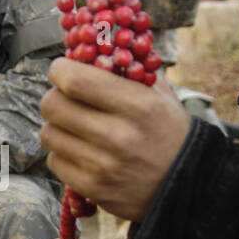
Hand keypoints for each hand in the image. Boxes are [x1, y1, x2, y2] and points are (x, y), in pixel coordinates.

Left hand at [40, 57, 190, 221]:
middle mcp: (119, 136)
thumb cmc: (168, 131)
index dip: (60, 70)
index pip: (74, 80)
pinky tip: (81, 151)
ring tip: (75, 126)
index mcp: (137, 105)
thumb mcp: (159, 94)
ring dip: (57, 126)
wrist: (189, 184)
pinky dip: (62, 153)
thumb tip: (86, 50)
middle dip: (55, 96)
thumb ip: (125, 70)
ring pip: (49, 134)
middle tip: (66, 98)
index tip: (63, 70)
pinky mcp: (93, 189)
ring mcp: (104, 166)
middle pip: (53, 106)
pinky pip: (54, 161)